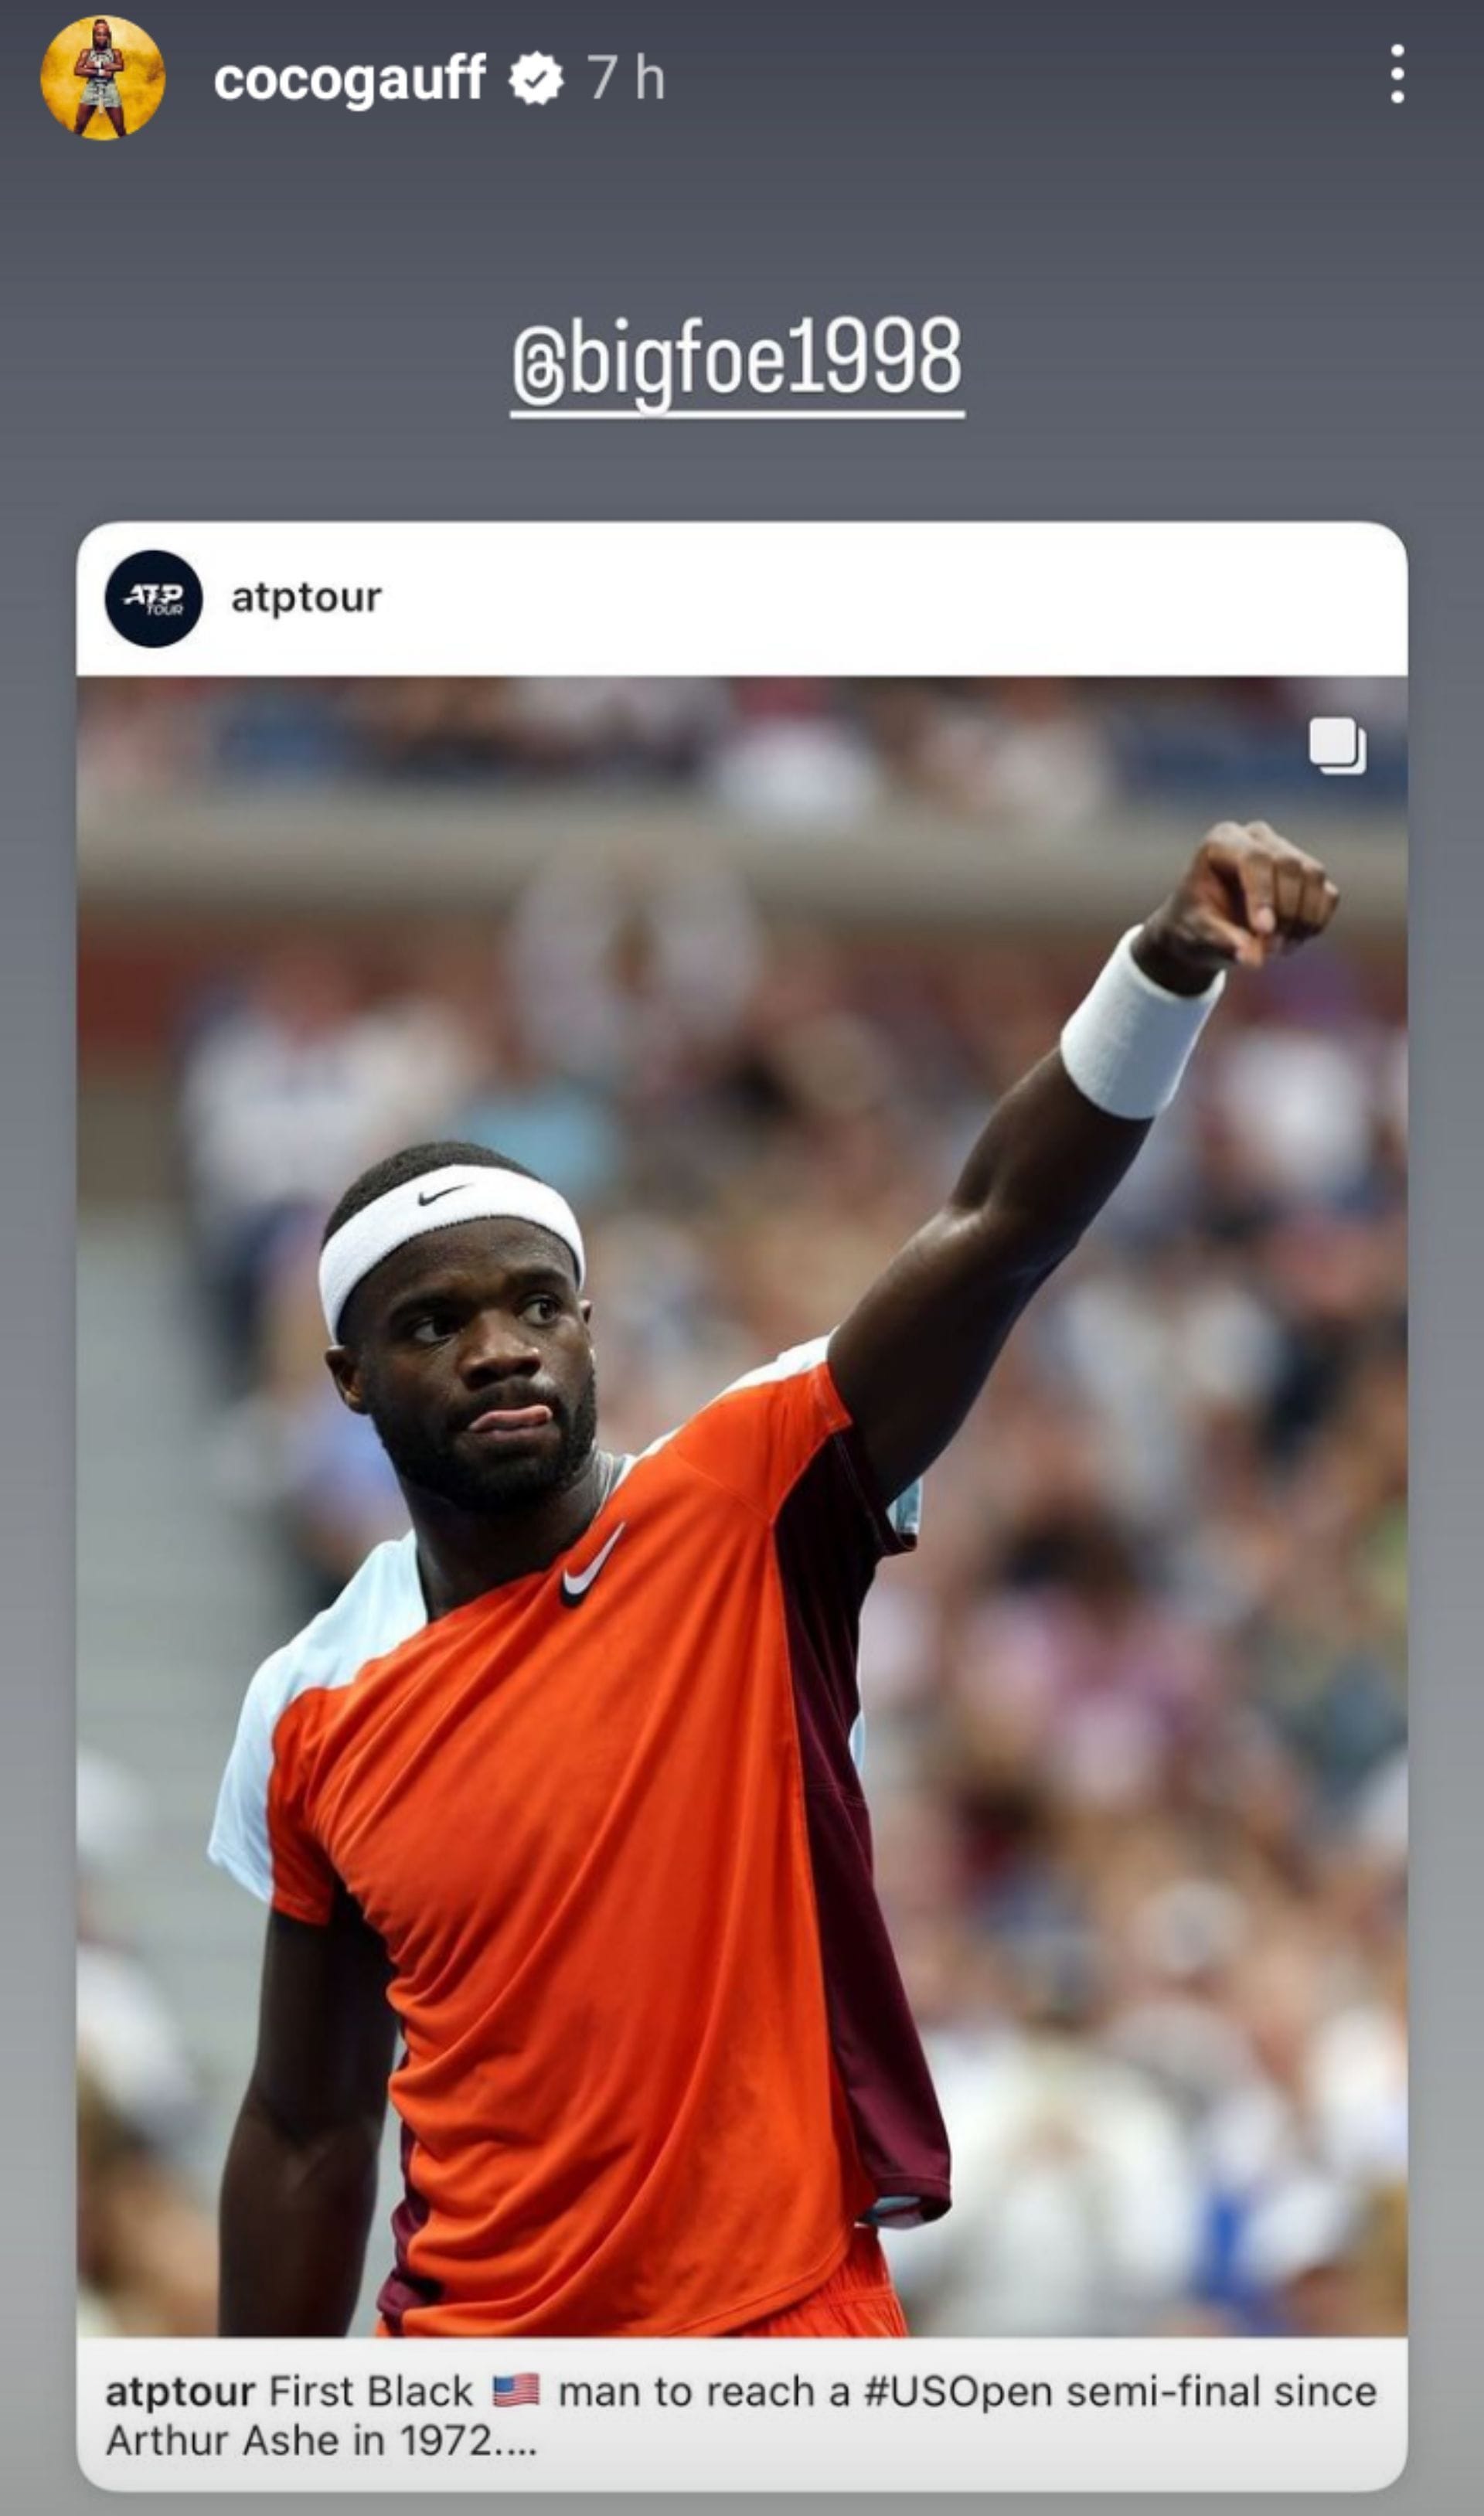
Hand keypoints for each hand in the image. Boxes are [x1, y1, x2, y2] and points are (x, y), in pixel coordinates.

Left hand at [1133, 821, 1339, 994]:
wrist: (1206, 927)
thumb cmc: (1195, 922)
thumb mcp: (1197, 932)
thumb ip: (1222, 941)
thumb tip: (1253, 958)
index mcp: (1223, 841)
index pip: (1254, 859)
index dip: (1264, 895)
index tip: (1265, 931)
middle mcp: (1258, 838)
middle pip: (1289, 865)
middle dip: (1285, 911)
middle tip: (1269, 949)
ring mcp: (1287, 851)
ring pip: (1314, 877)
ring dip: (1303, 919)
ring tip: (1278, 949)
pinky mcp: (1308, 874)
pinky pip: (1328, 895)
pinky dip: (1316, 922)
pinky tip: (1293, 940)